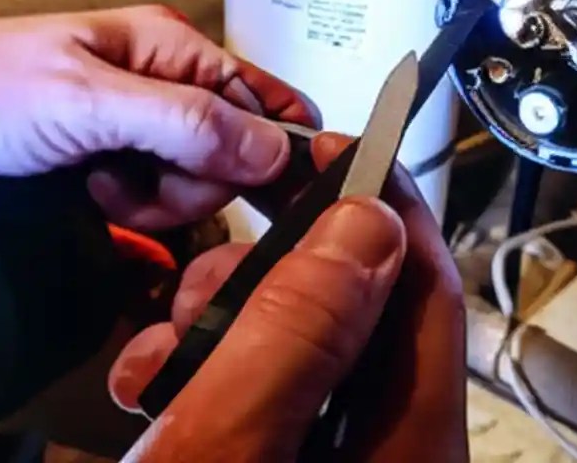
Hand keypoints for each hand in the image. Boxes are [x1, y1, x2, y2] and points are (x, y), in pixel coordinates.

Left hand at [0, 1, 318, 228]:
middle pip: (238, 157)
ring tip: (98, 184)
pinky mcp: (116, 160)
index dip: (276, 153)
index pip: (270, 105)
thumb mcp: (88, 103)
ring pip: (198, 187)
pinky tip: (92, 196)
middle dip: (191, 185)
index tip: (262, 197)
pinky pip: (159, 201)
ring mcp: (142, 126)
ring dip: (155, 202)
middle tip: (129, 178)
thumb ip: (184, 125)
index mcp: (175, 51)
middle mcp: (169, 84)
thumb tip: (274, 151)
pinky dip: (134, 210)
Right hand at [104, 133, 468, 461]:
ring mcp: (332, 455)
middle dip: (269, 272)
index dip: (384, 198)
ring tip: (163, 345)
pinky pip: (262, 389)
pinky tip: (152, 381)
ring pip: (297, 343)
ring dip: (221, 322)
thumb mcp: (226, 443)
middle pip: (355, 310)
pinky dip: (205, 370)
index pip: (425, 289)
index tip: (332, 145)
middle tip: (216, 263)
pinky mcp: (280, 459)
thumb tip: (363, 223)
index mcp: (403, 447)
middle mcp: (382, 448)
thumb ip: (296, 333)